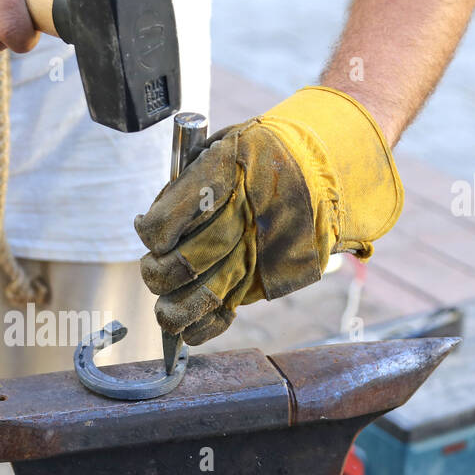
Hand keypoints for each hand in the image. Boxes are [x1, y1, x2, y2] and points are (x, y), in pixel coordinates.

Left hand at [135, 87, 404, 344]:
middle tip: (154, 270)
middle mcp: (244, 216)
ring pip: (206, 294)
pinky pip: (229, 310)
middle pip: (185, 262)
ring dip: (174, 308)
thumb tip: (153, 228)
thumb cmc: (258, 156)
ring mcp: (260, 251)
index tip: (147, 229)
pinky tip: (188, 328)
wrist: (327, 169)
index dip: (151, 232)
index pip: (170, 221)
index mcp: (226, 174)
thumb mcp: (223, 146)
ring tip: (165, 307)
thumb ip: (188, 185)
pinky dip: (203, 326)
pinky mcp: (269, 276)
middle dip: (159, 273)